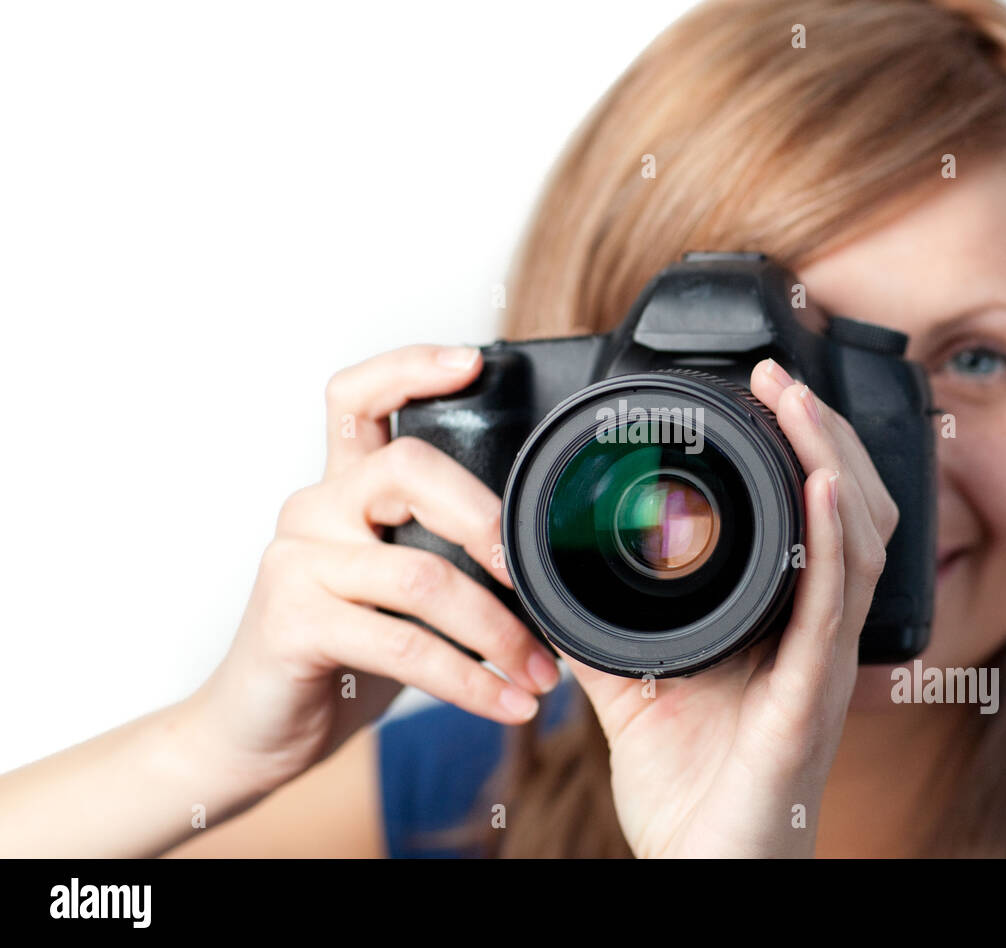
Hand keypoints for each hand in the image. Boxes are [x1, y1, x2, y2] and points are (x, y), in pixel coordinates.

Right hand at [183, 345, 560, 798]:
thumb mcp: (395, 588)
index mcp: (342, 488)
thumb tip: (538, 553)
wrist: (257, 727)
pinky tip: (503, 703)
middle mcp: (314, 509)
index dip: (410, 368)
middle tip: (536, 580)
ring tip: (539, 673)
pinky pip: (403, 643)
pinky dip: (467, 680)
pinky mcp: (293, 621)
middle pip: (408, 468)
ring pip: (422, 574)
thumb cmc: (341, 651)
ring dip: (498, 632)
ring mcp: (299, 562)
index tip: (471, 362)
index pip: (358, 397)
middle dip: (488, 522)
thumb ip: (441, 549)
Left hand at [564, 358, 898, 856]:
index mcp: (786, 626)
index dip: (806, 451)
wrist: (701, 869)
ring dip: (833, 463)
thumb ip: (602, 625)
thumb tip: (549, 573)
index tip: (766, 392)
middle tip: (785, 378)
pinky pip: (835, 606)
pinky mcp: (812, 699)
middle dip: (825, 436)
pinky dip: (832, 539)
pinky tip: (823, 487)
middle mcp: (818, 636)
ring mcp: (824, 665)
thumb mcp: (633, 686)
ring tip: (802, 406)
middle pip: (854, 512)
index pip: (817, 520)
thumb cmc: (690, 791)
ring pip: (859, 542)